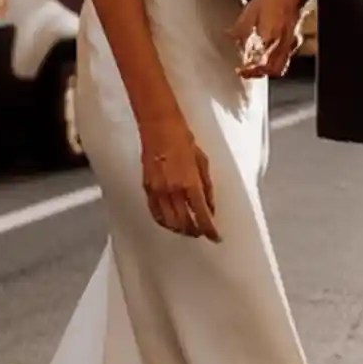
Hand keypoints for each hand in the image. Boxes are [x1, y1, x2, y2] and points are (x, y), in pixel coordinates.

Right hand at [139, 119, 219, 241]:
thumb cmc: (184, 139)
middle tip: (202, 232)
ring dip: (180, 229)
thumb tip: (210, 208)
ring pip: (169, 222)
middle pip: (184, 223)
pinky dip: (164, 222)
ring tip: (188, 229)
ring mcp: (158, 191)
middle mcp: (173, 191)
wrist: (158, 126)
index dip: (210, 230)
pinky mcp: (146, 188)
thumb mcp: (203, 161)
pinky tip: (171, 222)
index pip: (201, 216)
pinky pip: (155, 213)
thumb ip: (207, 187)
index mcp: (190, 183)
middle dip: (195, 231)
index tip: (216, 238)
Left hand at [229, 0, 306, 77]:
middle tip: (245, 72)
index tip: (240, 70)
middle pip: (270, 69)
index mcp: (269, 36)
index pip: (258, 61)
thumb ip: (240, 27)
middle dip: (256, 74)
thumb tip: (228, 35)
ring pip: (279, 67)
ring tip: (255, 69)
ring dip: (266, 72)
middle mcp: (281, 44)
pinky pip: (285, 60)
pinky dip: (274, 64)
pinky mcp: (294, 42)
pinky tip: (267, 59)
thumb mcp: (252, 9)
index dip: (248, 69)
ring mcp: (289, 44)